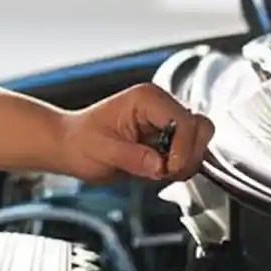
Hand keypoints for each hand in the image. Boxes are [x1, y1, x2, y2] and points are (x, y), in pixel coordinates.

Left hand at [57, 83, 214, 183]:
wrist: (70, 146)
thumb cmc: (79, 141)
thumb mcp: (101, 150)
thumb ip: (132, 158)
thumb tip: (159, 166)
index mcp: (146, 99)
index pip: (185, 121)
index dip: (182, 148)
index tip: (167, 168)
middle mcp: (161, 106)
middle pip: (200, 128)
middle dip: (187, 155)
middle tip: (163, 171)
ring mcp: (167, 122)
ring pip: (200, 143)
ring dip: (183, 163)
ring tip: (154, 170)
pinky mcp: (168, 139)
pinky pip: (189, 155)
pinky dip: (179, 167)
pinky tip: (156, 170)